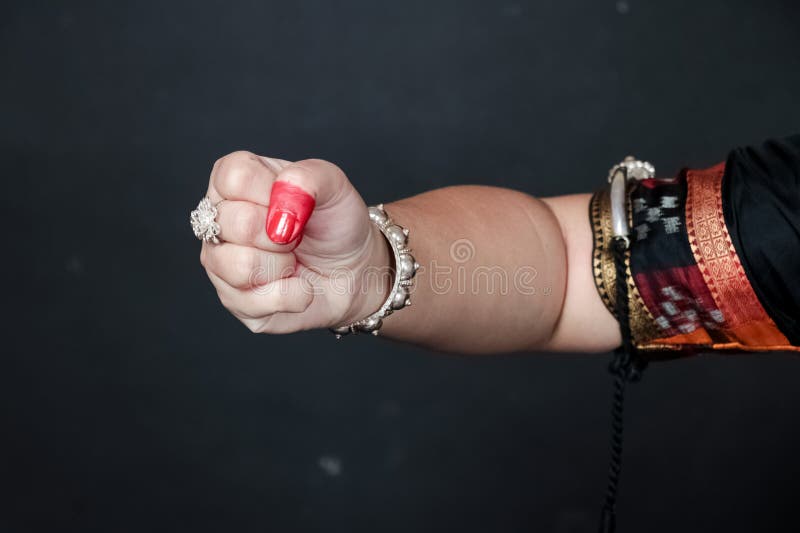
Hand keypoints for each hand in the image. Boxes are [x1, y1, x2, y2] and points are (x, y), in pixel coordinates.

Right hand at [199, 151, 389, 333]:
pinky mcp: (234, 301)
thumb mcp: (334, 185)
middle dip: (281, 233)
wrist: (356, 270)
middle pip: (231, 222)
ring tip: (293, 259)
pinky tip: (297, 285)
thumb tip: (280, 202)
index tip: (296, 203)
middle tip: (297, 235)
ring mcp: (221, 263)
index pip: (233, 176)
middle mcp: (219, 221)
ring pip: (238, 266)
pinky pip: (256, 301)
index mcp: (235, 182)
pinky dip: (293, 294)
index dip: (271, 193)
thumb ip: (308, 176)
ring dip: (284, 265)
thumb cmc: (336, 224)